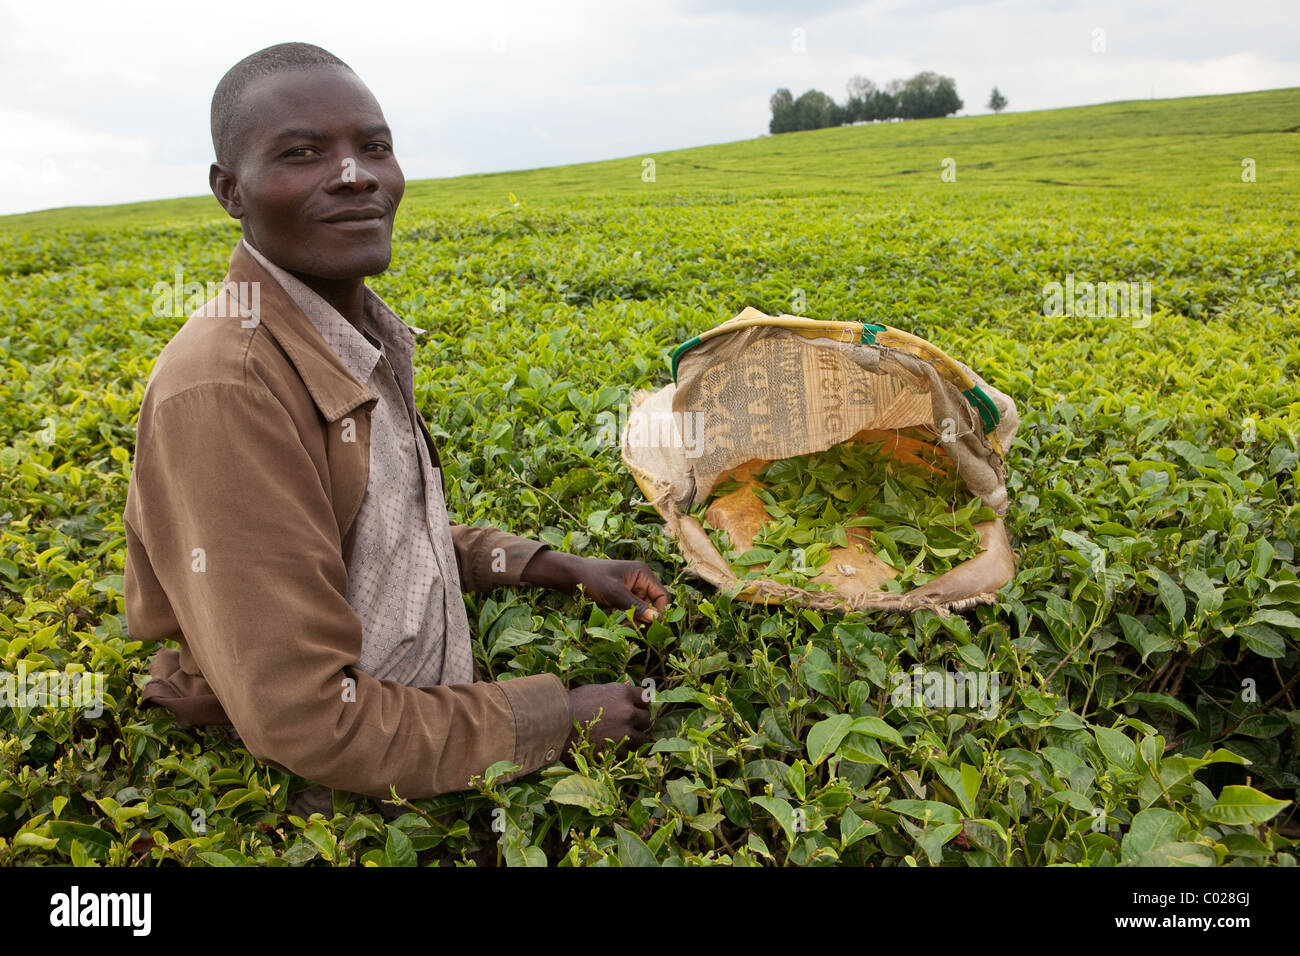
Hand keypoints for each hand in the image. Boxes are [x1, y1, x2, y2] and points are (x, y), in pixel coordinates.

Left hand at [521, 551, 669, 624]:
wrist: (571, 575)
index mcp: (643, 573)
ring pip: (642, 608)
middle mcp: (640, 579)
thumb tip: (656, 619)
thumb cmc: (592, 579)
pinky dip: (628, 617)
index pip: (662, 595)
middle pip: (653, 603)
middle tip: (634, 630)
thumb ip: (636, 607)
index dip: (659, 612)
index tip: (651, 627)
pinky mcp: (623, 594)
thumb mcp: (615, 594)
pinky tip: (620, 624)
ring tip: (624, 627)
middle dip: (645, 617)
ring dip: (636, 619)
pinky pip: (632, 608)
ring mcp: (632, 587)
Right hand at [566, 682, 651, 755]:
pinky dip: (621, 752)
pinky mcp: (618, 751)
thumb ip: (615, 693)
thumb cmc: (571, 705)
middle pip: (646, 719)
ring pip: (642, 738)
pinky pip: (628, 753)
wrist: (555, 726)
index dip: (640, 704)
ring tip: (618, 739)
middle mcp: (628, 712)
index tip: (634, 708)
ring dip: (633, 739)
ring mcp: (624, 732)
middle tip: (625, 725)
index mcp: (623, 694)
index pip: (645, 698)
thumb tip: (630, 688)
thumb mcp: (595, 691)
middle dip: (638, 722)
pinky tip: (609, 748)